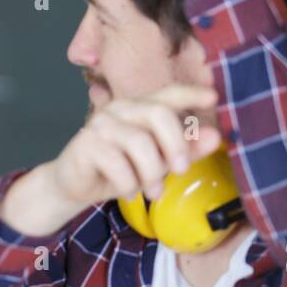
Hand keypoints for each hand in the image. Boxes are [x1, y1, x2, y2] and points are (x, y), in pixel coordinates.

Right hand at [51, 83, 221, 208]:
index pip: (168, 94)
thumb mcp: (155, 163)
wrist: (73, 186)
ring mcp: (101, 125)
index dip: (190, 94)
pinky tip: (128, 192)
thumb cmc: (117, 171)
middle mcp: (120, 109)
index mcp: (139, 108)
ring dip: (151, 173)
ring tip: (152, 192)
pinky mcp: (86, 144)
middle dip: (176, 145)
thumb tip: (214, 138)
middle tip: (181, 172)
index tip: (213, 98)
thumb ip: (183, 150)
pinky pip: (117, 163)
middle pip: (158, 114)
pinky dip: (128, 183)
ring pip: (139, 142)